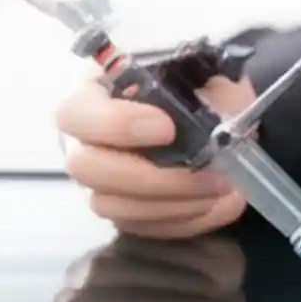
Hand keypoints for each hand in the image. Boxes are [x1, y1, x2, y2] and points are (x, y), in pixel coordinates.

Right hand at [55, 74, 256, 238]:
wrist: (222, 121)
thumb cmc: (206, 90)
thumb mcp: (209, 74)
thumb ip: (203, 84)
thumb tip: (213, 107)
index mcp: (95, 91)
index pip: (77, 113)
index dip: (116, 125)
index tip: (168, 129)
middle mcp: (85, 140)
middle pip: (85, 169)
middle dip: (150, 177)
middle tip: (207, 171)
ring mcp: (100, 181)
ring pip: (112, 207)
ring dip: (173, 203)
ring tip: (223, 187)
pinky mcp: (124, 212)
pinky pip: (141, 227)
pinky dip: (184, 219)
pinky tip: (218, 202)